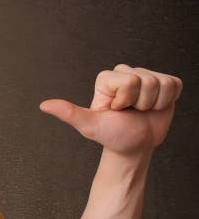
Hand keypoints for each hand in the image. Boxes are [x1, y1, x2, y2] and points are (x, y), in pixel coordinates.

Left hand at [39, 64, 181, 155]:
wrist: (135, 146)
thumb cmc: (112, 135)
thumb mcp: (89, 125)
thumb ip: (69, 113)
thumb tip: (44, 106)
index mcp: (106, 78)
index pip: (128, 81)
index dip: (126, 100)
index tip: (117, 110)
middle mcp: (125, 72)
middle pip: (146, 80)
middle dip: (140, 102)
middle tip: (130, 112)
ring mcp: (145, 76)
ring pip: (162, 83)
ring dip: (155, 103)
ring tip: (141, 111)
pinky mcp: (164, 83)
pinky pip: (175, 85)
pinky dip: (168, 101)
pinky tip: (155, 107)